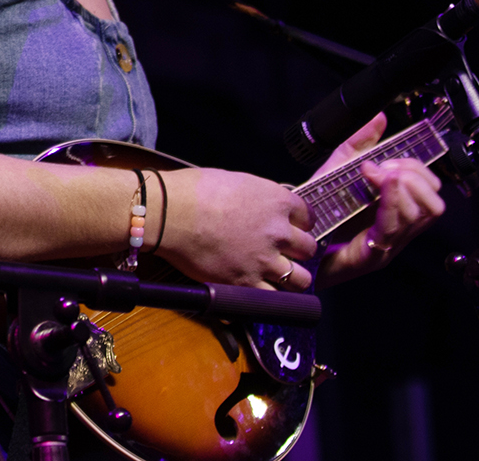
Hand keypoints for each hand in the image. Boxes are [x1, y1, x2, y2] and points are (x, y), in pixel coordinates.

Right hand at [157, 166, 317, 289]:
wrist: (170, 212)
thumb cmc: (194, 191)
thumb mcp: (236, 181)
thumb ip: (259, 197)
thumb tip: (262, 206)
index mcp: (277, 201)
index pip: (309, 216)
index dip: (299, 223)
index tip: (292, 227)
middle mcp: (279, 232)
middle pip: (308, 248)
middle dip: (298, 250)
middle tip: (285, 250)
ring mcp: (265, 260)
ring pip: (300, 279)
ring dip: (292, 277)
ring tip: (279, 274)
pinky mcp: (246, 283)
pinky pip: (273, 298)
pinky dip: (269, 295)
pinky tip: (261, 288)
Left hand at [313, 111, 445, 285]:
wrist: (294, 239)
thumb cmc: (318, 208)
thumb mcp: (339, 169)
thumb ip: (360, 143)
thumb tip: (380, 118)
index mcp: (396, 210)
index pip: (431, 191)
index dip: (417, 169)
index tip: (387, 160)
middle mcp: (398, 230)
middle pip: (434, 205)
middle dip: (415, 178)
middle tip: (385, 168)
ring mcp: (388, 245)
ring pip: (420, 216)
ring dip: (401, 188)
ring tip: (377, 175)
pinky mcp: (371, 256)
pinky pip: (392, 229)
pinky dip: (389, 203)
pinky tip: (378, 186)